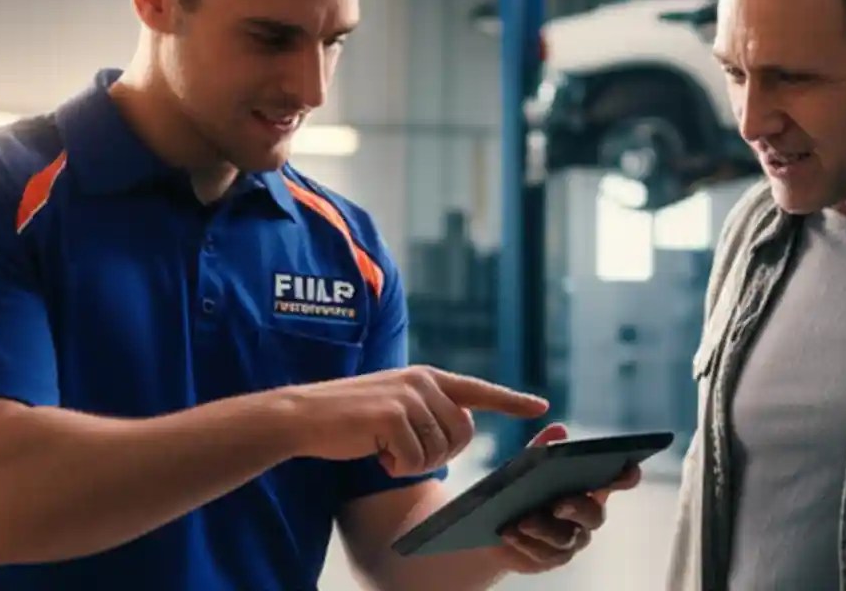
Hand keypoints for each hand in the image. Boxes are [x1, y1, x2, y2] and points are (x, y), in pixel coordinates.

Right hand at [283, 365, 548, 476]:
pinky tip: (375, 452)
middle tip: (405, 453)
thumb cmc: (348, 417)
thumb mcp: (395, 404)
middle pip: (463, 435)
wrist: (304, 415)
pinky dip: (397, 467)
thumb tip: (459, 428)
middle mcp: (423, 382)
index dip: (510, 401)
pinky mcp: (393, 415)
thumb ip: (427, 409)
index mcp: (427, 377)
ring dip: (414, 463)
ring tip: (385, 448)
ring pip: (439, 452)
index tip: (541, 406)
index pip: (478, 390)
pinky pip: (415, 461)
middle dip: (440, 456)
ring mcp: (409, 396)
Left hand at [494, 423, 641, 574]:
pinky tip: (509, 533)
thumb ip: (542, 449)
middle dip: (577, 508)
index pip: (617, 481)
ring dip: (544, 529)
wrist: (496, 523)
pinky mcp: (551, 558)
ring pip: (566, 537)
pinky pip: (543, 554)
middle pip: (593, 515)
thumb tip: (559, 429)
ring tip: (523, 520)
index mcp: (589, 486)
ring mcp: (572, 539)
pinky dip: (525, 543)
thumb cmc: (521, 488)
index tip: (629, 468)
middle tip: (558, 504)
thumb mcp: (527, 466)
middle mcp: (587, 516)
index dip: (626, 476)